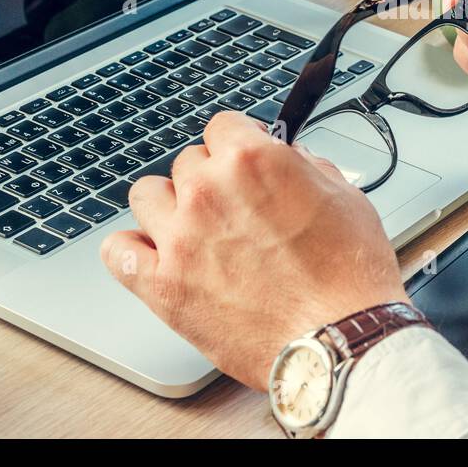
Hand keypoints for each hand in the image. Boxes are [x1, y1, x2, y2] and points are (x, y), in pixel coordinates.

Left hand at [100, 112, 408, 388]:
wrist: (340, 341)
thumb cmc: (350, 277)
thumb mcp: (347, 198)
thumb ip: (308, 167)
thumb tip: (290, 157)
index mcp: (253, 160)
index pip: (221, 126)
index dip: (237, 144)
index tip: (242, 159)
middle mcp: (209, 191)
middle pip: (188, 162)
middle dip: (212, 180)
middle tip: (236, 210)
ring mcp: (180, 239)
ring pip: (146, 195)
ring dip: (169, 206)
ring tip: (193, 229)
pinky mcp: (162, 287)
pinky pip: (117, 251)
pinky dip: (131, 250)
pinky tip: (155, 256)